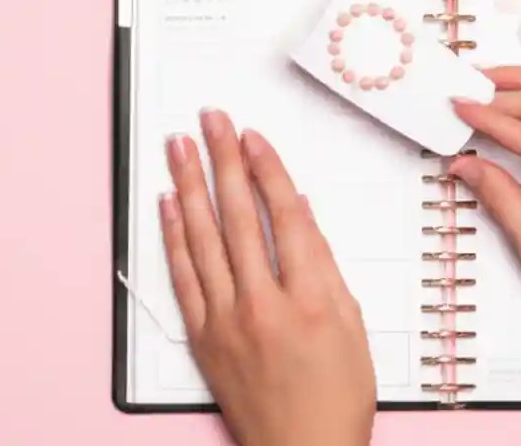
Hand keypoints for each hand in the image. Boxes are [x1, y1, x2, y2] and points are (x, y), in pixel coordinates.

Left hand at [162, 109, 374, 445]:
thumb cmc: (335, 399)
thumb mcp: (352, 327)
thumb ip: (325, 267)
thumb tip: (302, 218)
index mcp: (310, 300)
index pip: (285, 216)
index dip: (268, 171)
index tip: (253, 138)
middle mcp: (263, 305)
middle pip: (239, 217)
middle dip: (224, 161)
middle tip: (211, 122)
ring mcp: (227, 320)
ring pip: (203, 238)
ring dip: (190, 185)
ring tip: (180, 147)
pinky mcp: (203, 337)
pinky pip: (183, 275)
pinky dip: (173, 236)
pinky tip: (168, 204)